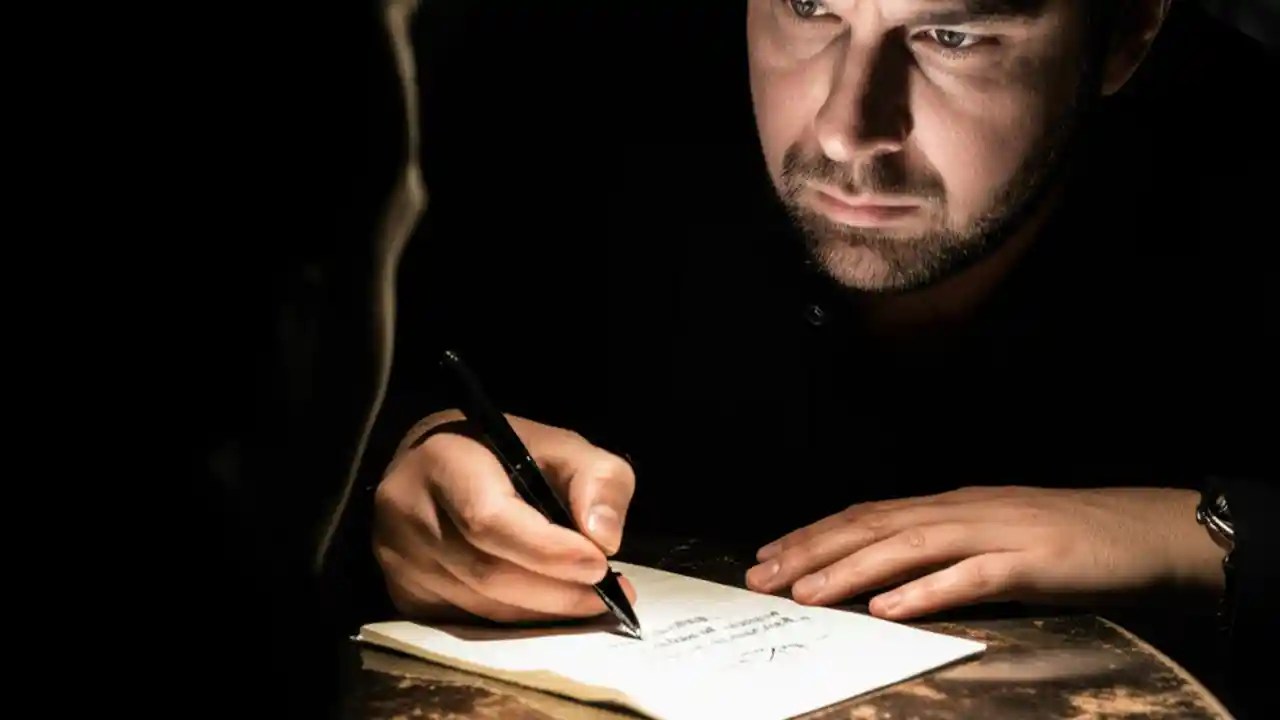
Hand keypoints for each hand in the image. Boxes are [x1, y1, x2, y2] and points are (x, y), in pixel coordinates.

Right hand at [373, 410, 636, 622]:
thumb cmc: (508, 452)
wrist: (439, 462)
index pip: (489, 519)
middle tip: (609, 595)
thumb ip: (597, 479)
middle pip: (486, 571)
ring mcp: (397, 555)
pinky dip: (515, 623)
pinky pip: (466, 622)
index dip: (547, 550)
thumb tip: (604, 539)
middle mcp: (407, 509)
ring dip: (541, 611)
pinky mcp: (402, 591)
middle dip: (556, 590)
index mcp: (443, 459)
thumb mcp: (563, 446)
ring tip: (588, 602)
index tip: (600, 564)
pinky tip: (546, 608)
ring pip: (478, 605)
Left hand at [745, 486, 1225, 619]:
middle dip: (812, 552)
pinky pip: (972, 577)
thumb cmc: (1070, 540)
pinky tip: (890, 609)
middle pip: (873, 527)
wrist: (1150, 531)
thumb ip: (943, 552)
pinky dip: (927, 591)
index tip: (768, 555)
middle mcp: (963, 511)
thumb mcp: (993, 539)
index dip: (814, 535)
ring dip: (853, 572)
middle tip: (761, 576)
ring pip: (909, 548)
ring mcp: (997, 533)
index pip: (866, 517)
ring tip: (806, 593)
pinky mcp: (1032, 562)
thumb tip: (886, 577)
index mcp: (951, 507)